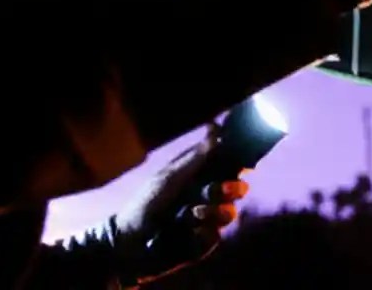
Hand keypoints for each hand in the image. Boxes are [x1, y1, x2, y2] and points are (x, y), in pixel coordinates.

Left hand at [111, 128, 248, 285]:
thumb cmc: (146, 203)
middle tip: (219, 190)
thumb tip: (217, 127)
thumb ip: (196, 157)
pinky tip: (190, 233)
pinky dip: (202, 235)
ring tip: (193, 214)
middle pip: (237, 188)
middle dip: (232, 188)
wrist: (129, 242)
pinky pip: (215, 237)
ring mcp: (207, 220)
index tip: (243, 163)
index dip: (239, 162)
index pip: (229, 165)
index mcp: (200, 176)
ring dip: (213, 212)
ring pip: (229, 213)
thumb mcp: (169, 177)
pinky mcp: (203, 243)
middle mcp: (207, 197)